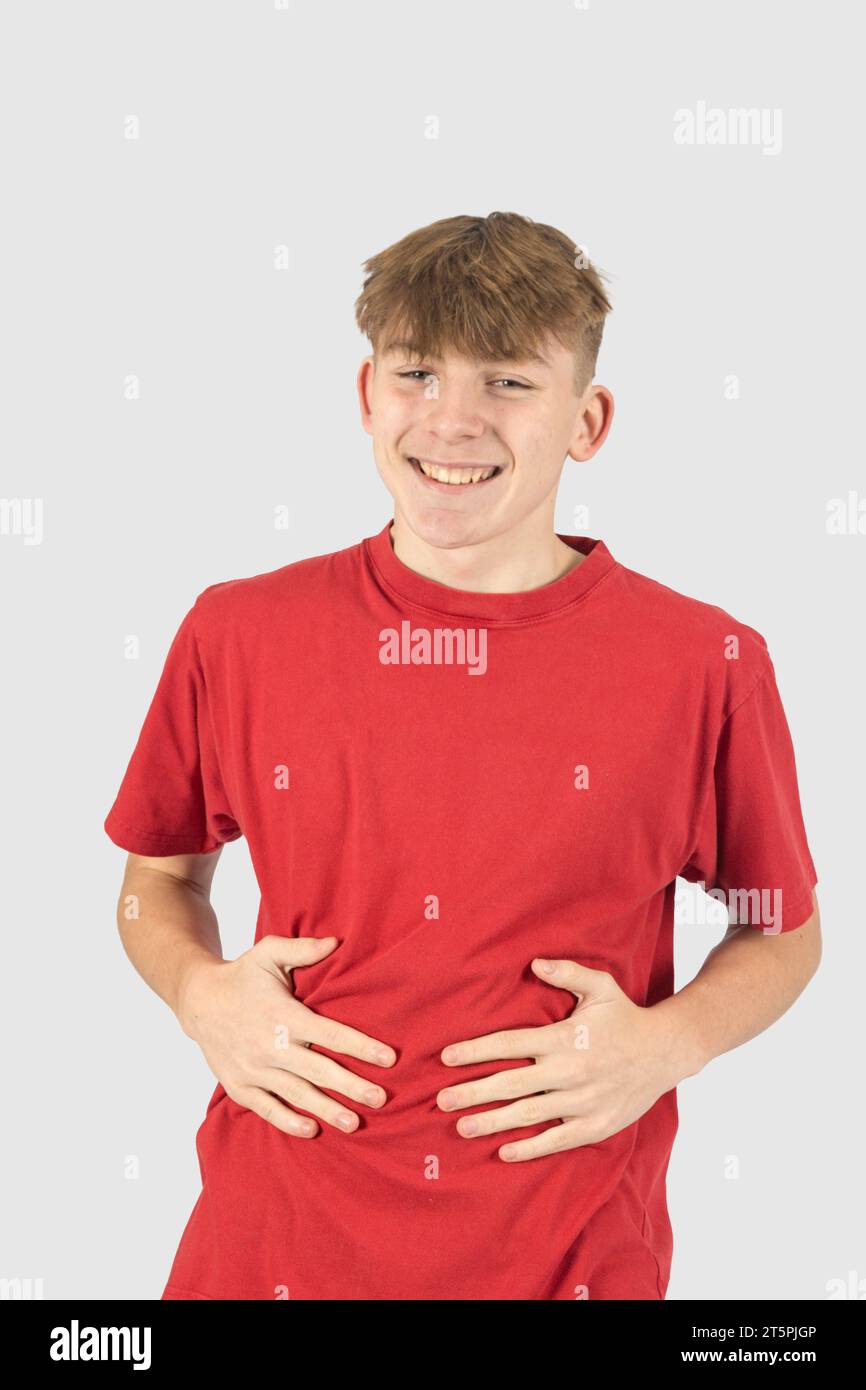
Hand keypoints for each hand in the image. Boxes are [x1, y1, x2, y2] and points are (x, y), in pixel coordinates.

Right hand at [178, 934, 395, 1137]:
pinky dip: (287, 1121)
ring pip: (297, 1094)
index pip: (330, 1034)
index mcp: (284, 1015)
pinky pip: (266, 1108)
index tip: (389, 1058)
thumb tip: (335, 942)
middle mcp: (270, 1046)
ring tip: (354, 1123)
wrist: (197, 1000)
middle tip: (381, 1099)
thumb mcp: (268, 953)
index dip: (361, 1047)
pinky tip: (311, 1129)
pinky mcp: (238, 1085)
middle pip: (319, 1070)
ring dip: (327, 1110)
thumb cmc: (241, 975)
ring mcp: (254, 1069)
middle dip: (352, 1086)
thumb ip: (302, 949)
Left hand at [436, 957, 683, 1161]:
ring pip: (527, 1114)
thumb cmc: (626, 1017)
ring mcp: (581, 1101)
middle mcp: (568, 1071)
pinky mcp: (594, 1124)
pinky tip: (504, 1151)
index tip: (446, 1058)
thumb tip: (534, 962)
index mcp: (563, 1038)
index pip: (509, 1044)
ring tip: (461, 1127)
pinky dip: (529, 1148)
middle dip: (472, 1092)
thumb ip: (566, 973)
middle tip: (440, 1100)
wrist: (666, 1051)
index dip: (475, 1051)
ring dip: (491, 1122)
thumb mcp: (600, 987)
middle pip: (510, 1084)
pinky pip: (556, 1139)